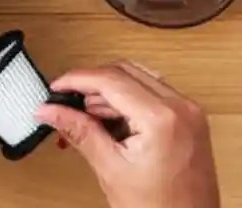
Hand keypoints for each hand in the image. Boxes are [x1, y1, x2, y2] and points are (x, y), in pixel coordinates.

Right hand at [35, 62, 219, 207]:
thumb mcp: (111, 169)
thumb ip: (80, 132)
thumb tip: (51, 111)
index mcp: (162, 118)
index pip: (111, 80)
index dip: (78, 80)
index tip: (57, 88)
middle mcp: (181, 107)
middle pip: (125, 72)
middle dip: (92, 84)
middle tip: (67, 103)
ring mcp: (189, 112)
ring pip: (139, 79)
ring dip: (110, 92)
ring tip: (85, 118)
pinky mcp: (190, 119)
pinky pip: (154, 94)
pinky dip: (129, 101)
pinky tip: (110, 122)